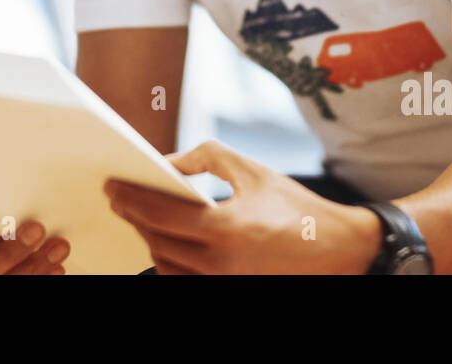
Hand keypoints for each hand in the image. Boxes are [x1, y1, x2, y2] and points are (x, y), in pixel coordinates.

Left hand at [105, 140, 381, 273]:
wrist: (338, 250)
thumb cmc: (296, 207)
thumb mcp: (252, 171)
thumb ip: (206, 158)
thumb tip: (168, 163)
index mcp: (224, 229)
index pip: (158, 214)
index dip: (130, 198)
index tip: (112, 186)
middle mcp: (219, 264)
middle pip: (156, 240)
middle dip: (134, 217)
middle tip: (120, 198)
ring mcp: (222, 285)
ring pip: (165, 265)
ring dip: (150, 240)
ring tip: (142, 216)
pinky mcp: (228, 292)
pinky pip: (184, 280)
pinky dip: (170, 261)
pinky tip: (166, 241)